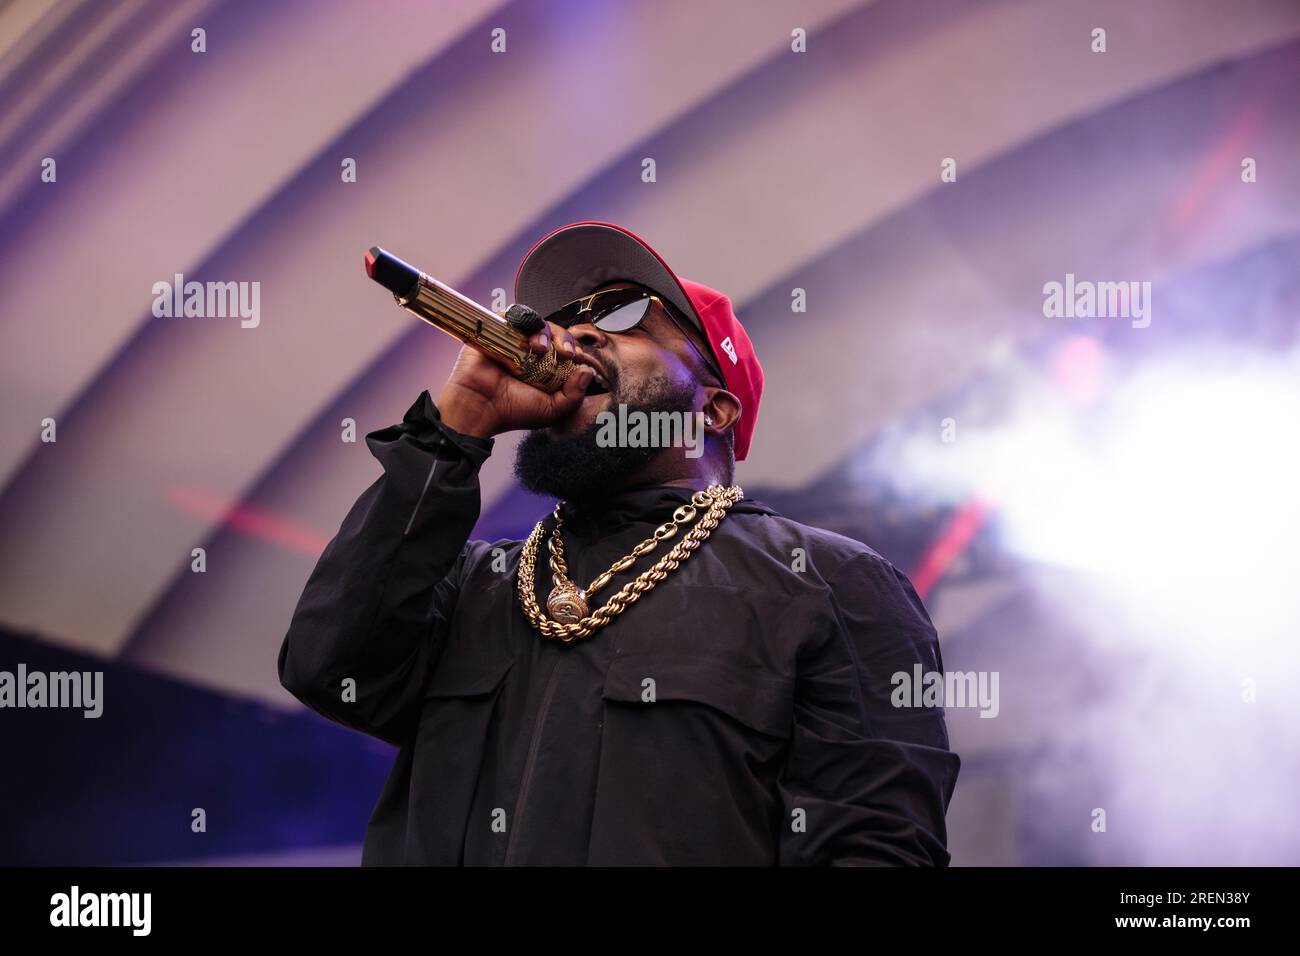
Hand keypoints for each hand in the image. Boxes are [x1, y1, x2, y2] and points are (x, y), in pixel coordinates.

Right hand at [435, 310, 594, 438]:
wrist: (480, 408)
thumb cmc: (512, 411)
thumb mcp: (552, 410)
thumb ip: (574, 395)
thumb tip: (588, 371)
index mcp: (543, 366)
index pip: (564, 346)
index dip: (573, 348)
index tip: (576, 359)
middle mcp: (528, 350)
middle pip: (553, 330)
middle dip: (564, 338)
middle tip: (565, 354)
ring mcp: (511, 339)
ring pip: (535, 321)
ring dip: (544, 331)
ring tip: (542, 349)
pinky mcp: (494, 331)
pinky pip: (512, 315)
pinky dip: (523, 322)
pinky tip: (526, 343)